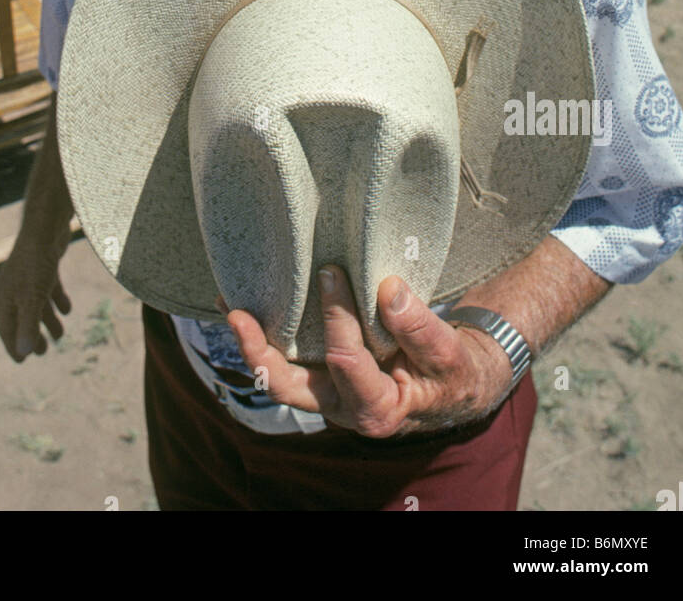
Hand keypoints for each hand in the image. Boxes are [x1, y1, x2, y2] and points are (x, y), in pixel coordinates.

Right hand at [0, 234, 71, 362]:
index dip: (13, 345)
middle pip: (21, 317)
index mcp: (4, 297)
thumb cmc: (35, 265)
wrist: (45, 229)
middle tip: (42, 352)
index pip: (5, 327)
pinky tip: (67, 309)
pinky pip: (48, 288)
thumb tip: (23, 354)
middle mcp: (13, 288)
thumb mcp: (31, 299)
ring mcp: (28, 276)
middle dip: (31, 335)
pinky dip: (57, 300)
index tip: (21, 361)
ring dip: (48, 320)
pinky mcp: (43, 266)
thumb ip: (28, 326)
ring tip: (60, 335)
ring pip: (36, 304)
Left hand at [226, 267, 512, 438]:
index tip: (333, 272)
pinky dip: (266, 335)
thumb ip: (421, 328)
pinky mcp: (320, 375)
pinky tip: (247, 302)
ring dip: (253, 343)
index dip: (337, 319)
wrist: (452, 385)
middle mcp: (341, 406)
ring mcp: (326, 392)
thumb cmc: (451, 372)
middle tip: (237, 315)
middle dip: (259, 352)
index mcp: (377, 410)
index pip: (346, 362)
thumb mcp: (449, 355)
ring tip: (230, 304)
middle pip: (289, 387)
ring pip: (280, 377)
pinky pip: (286, 359)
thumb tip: (389, 290)